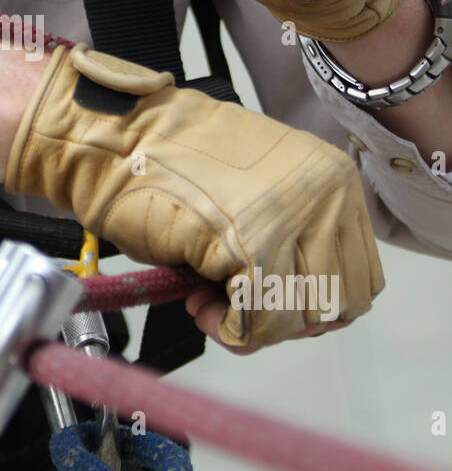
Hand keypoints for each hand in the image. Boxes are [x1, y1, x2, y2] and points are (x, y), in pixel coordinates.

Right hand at [6, 44, 382, 349]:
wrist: (112, 139)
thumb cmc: (164, 164)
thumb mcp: (251, 197)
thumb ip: (286, 244)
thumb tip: (292, 311)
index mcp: (333, 179)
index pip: (358, 276)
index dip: (307, 303)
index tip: (266, 300)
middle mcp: (325, 195)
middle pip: (337, 304)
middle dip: (283, 318)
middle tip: (235, 304)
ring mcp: (294, 219)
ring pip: (300, 319)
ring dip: (252, 325)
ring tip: (207, 298)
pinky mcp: (255, 246)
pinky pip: (258, 325)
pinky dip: (227, 331)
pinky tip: (198, 303)